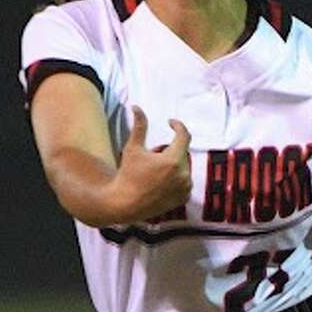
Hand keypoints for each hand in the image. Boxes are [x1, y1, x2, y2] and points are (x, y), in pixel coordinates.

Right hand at [104, 107, 191, 221]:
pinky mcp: (184, 198)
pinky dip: (175, 178)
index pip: (184, 136)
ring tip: (153, 172)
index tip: (171, 123)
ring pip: (183, 167)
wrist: (126, 204)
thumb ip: (140, 126)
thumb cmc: (128, 175)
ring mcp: (185, 188)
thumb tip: (136, 107)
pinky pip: (184, 181)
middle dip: (168, 150)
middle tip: (151, 157)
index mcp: (174, 160)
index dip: (178, 126)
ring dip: (172, 164)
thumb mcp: (133, 148)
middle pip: (181, 152)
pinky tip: (159, 183)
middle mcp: (184, 175)